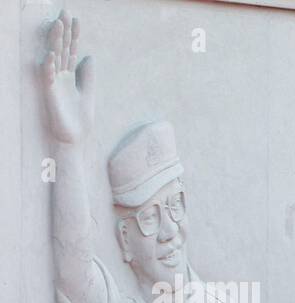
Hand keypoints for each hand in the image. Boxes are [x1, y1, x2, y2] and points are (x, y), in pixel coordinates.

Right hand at [42, 11, 94, 146]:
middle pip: (61, 49)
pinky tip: (51, 55)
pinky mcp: (50, 94)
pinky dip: (48, 66)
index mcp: (69, 75)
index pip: (71, 50)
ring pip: (54, 58)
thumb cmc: (79, 118)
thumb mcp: (88, 92)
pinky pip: (47, 78)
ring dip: (55, 42)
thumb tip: (89, 57)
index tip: (76, 19)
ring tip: (57, 25)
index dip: (74, 35)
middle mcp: (60, 76)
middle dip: (63, 31)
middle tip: (65, 13)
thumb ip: (88, 75)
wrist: (76, 139)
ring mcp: (54, 84)